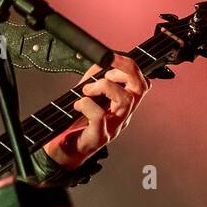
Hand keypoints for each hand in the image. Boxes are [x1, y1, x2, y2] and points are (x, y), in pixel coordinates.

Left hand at [44, 53, 149, 170]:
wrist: (65, 150)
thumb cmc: (78, 123)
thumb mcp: (87, 94)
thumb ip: (95, 78)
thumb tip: (101, 62)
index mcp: (123, 104)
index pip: (141, 82)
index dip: (130, 66)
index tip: (113, 57)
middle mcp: (123, 115)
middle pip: (140, 89)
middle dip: (124, 71)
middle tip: (104, 73)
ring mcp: (114, 127)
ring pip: (125, 100)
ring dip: (104, 87)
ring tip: (87, 90)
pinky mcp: (100, 137)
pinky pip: (101, 117)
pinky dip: (88, 104)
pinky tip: (78, 104)